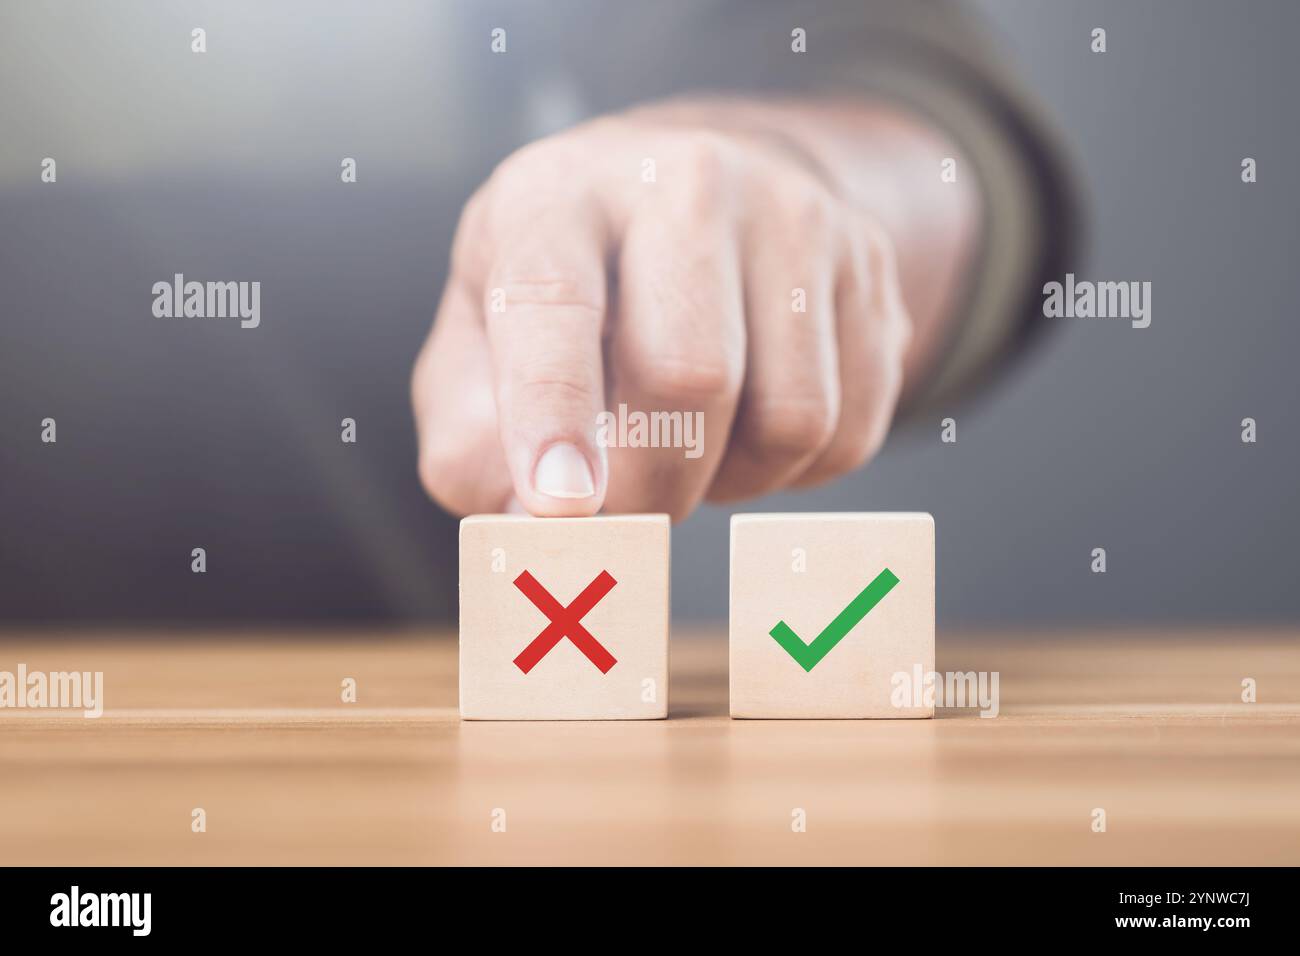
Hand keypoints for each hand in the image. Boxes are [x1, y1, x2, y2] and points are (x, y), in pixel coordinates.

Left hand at [412, 99, 951, 520]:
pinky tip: (748, 433)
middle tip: (626, 509)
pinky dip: (793, 473)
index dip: (556, 414)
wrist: (693, 190)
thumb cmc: (570, 289)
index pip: (555, 305)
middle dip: (652, 488)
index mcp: (559, 198)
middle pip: (692, 377)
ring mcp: (793, 216)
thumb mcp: (483, 339)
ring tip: (692, 453)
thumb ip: (473, 443)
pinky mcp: (868, 265)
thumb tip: (531, 530)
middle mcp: (686, 182)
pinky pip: (851, 431)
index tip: (562, 506)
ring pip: (791, 419)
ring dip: (732, 482)